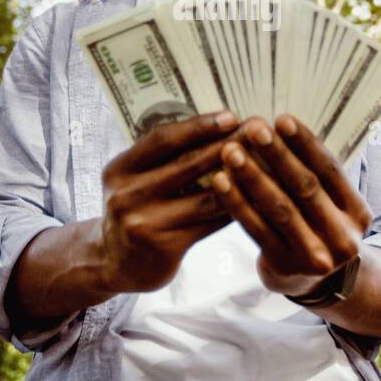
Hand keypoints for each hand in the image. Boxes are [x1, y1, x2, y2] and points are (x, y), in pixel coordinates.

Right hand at [99, 110, 243, 293]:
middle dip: (227, 146)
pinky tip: (255, 198)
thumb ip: (164, 159)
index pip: (162, 140)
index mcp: (119, 169)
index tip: (231, 116)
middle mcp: (127, 194)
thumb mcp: (135, 180)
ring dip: (239, 179)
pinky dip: (234, 209)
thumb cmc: (136, 210)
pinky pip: (209, 223)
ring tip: (266, 164)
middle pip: (187, 164)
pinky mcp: (164, 247)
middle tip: (258, 133)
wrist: (115, 263)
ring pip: (205, 197)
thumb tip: (217, 128)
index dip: (198, 126)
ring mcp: (144, 223)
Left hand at [211, 114, 372, 298]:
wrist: (314, 281)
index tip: (282, 119)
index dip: (306, 144)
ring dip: (252, 176)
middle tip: (253, 128)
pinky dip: (237, 203)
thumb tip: (278, 125)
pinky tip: (220, 181)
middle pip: (305, 188)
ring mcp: (314, 255)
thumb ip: (313, 173)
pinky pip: (256, 229)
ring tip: (231, 151)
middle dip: (277, 155)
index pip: (330, 171)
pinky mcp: (283, 266)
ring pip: (279, 209)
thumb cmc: (317, 225)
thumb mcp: (330, 203)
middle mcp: (342, 236)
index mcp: (357, 212)